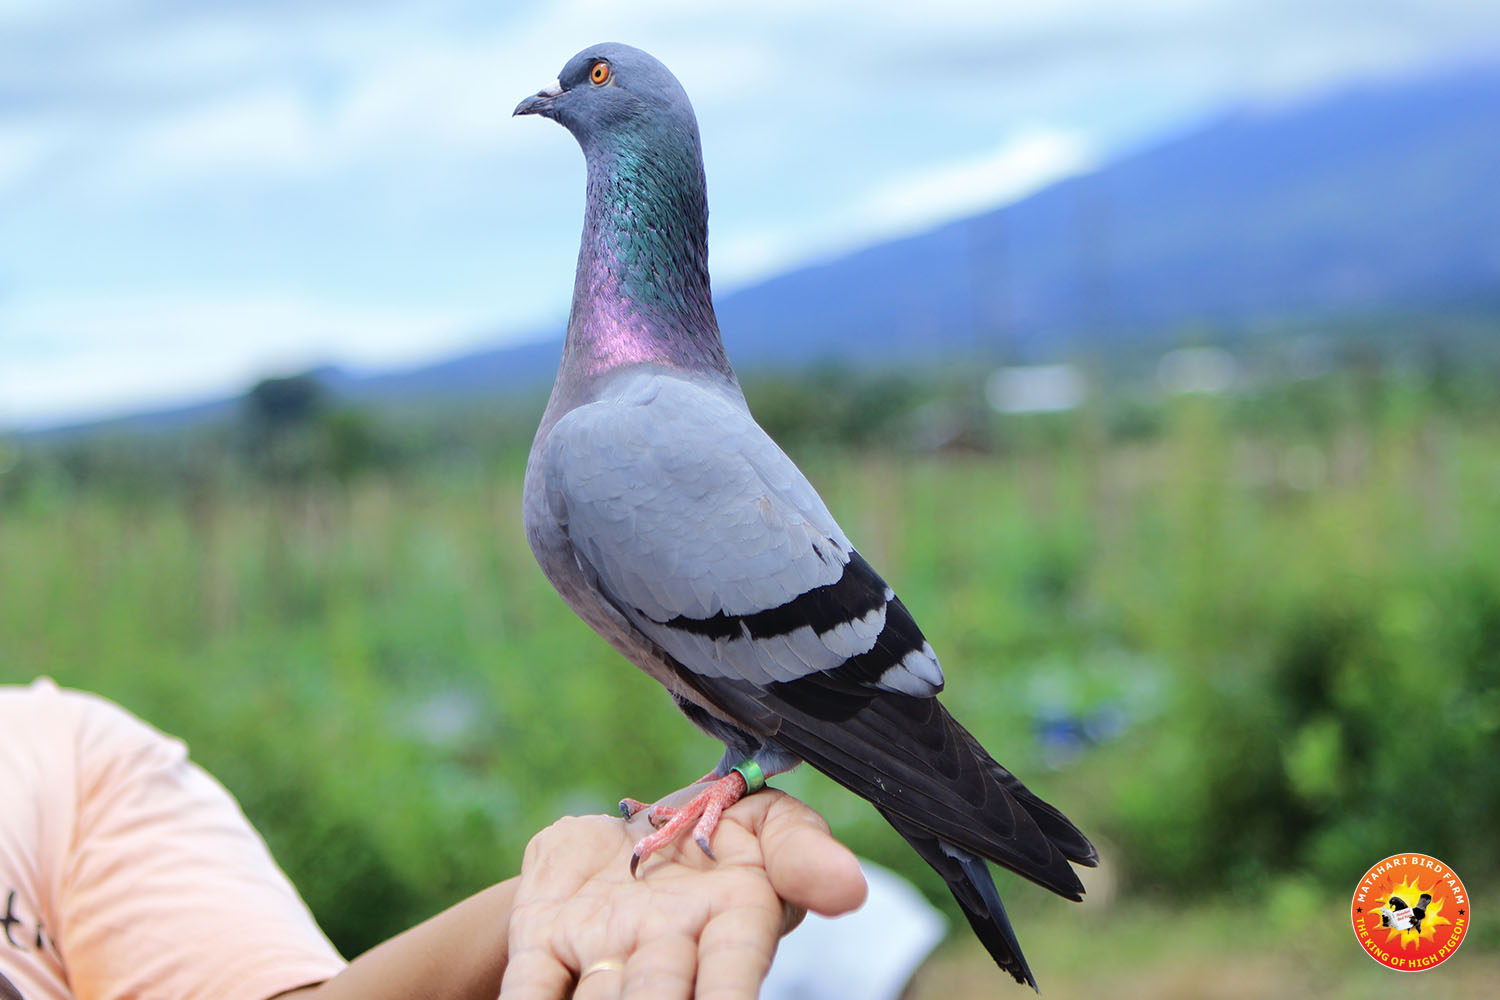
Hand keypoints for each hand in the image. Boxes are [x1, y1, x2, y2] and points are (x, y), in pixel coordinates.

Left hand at [499, 787, 866, 998]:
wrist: (635, 829)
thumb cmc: (722, 833)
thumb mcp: (773, 825)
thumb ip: (803, 852)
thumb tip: (850, 887)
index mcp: (733, 923)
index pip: (732, 968)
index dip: (727, 994)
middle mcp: (668, 953)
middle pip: (657, 997)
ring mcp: (604, 953)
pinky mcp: (544, 944)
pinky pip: (531, 985)